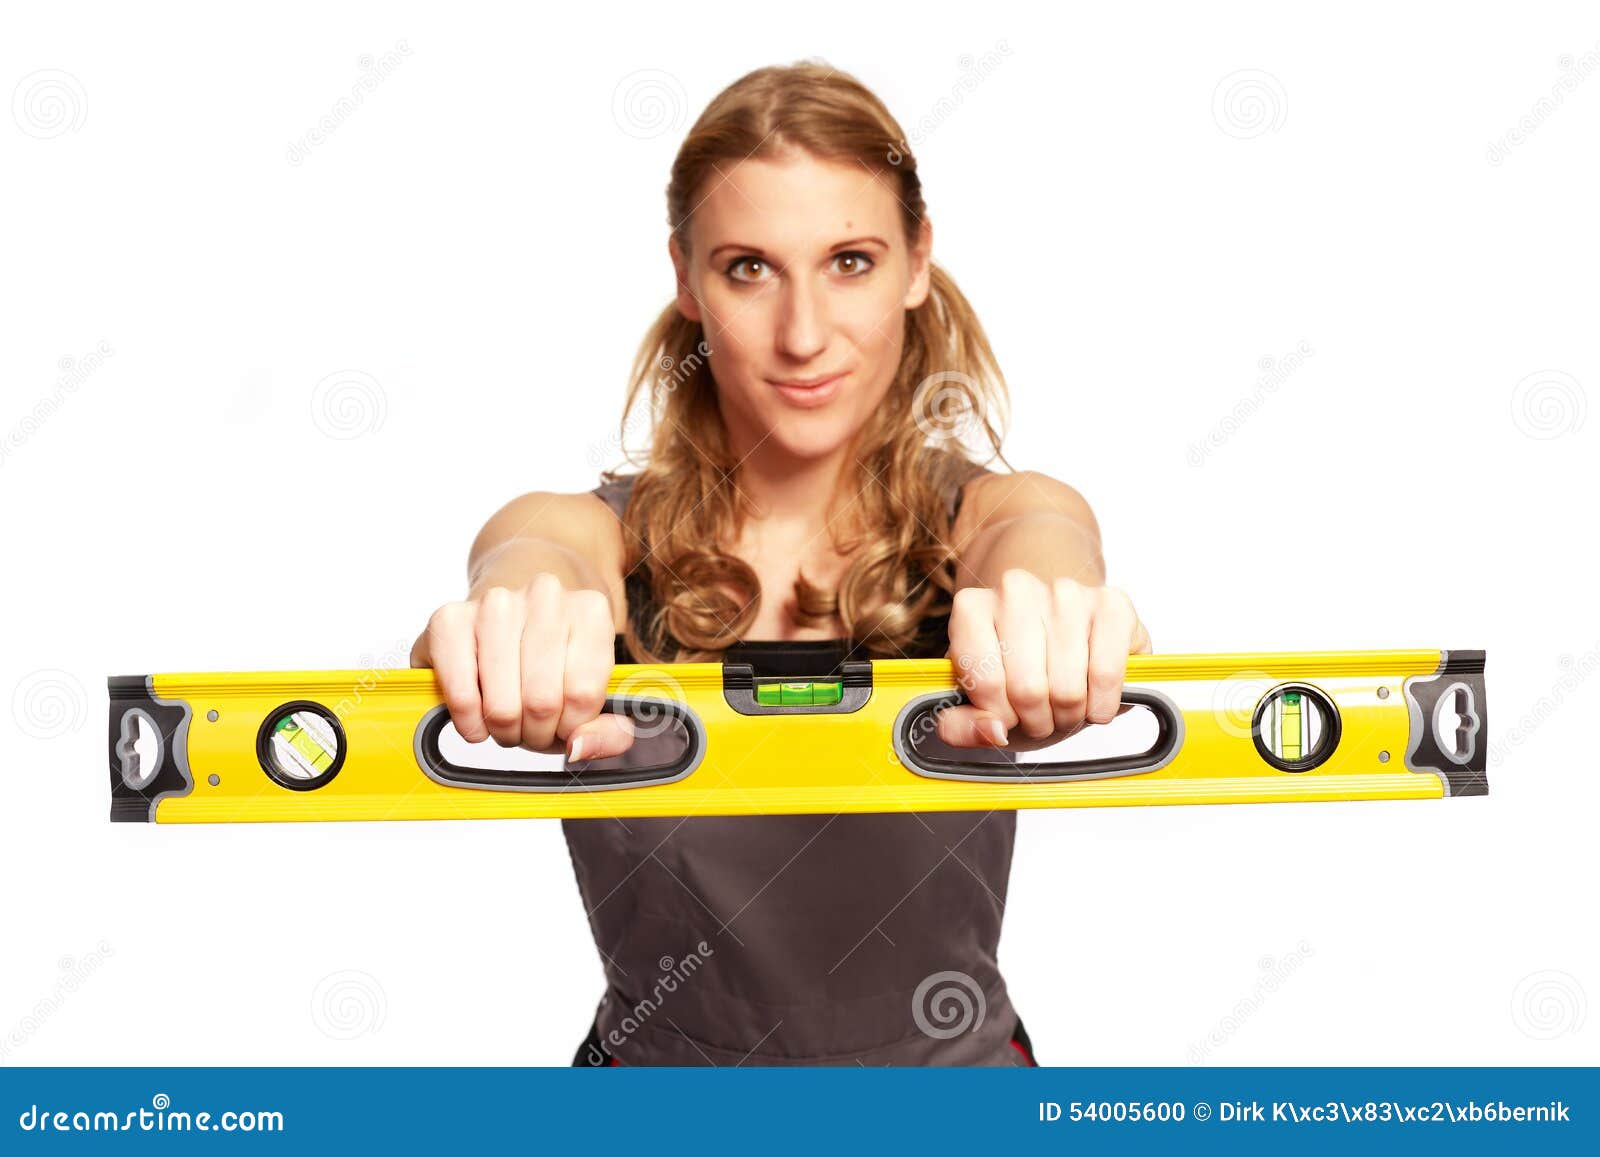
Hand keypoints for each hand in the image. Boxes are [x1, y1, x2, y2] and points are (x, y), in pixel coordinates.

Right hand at [410, 573, 635, 760]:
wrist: (510, 625)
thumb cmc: (554, 668)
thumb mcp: (597, 701)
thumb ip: (609, 732)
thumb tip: (577, 746)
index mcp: (590, 610)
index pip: (583, 694)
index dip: (571, 726)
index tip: (564, 725)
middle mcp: (545, 596)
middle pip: (542, 701)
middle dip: (535, 732)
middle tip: (532, 727)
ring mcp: (495, 603)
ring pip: (502, 704)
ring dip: (504, 729)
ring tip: (508, 719)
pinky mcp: (450, 618)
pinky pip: (462, 696)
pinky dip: (470, 722)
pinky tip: (478, 717)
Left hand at [938, 569, 1151, 749]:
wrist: (1060, 643)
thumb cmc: (1015, 673)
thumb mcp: (976, 705)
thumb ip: (961, 726)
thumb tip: (993, 730)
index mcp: (972, 608)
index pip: (984, 684)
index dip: (998, 716)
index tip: (1004, 715)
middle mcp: (1016, 589)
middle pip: (1028, 689)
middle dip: (1036, 720)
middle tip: (1039, 715)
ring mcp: (1065, 592)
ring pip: (1067, 688)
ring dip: (1069, 715)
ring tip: (1064, 706)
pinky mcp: (1111, 604)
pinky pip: (1106, 674)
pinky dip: (1102, 704)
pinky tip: (1094, 700)